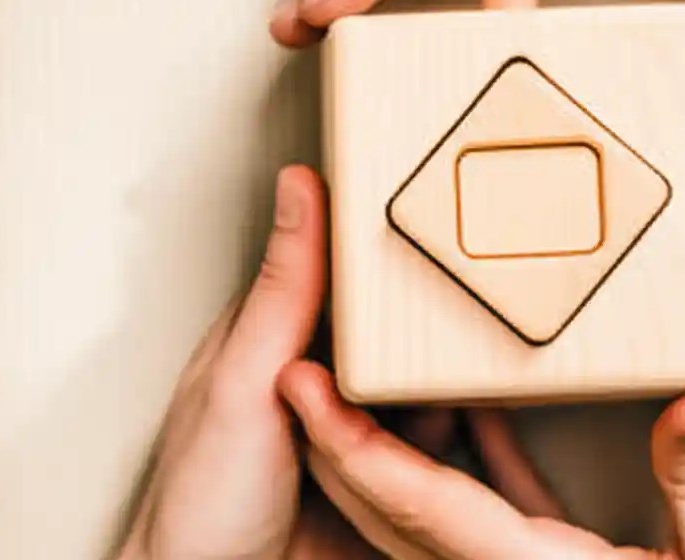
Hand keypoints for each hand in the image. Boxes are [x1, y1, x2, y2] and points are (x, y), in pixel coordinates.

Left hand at [115, 165, 565, 557]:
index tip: (427, 202)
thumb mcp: (247, 378)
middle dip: (427, 309)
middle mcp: (315, 380)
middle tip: (480, 279)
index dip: (378, 238)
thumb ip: (283, 289)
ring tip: (484, 343)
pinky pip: (428, 442)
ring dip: (445, 370)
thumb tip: (299, 187)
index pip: (335, 267)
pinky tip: (472, 411)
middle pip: (385, 325)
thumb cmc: (200, 498)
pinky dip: (454, 429)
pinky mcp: (378, 477)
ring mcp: (349, 431)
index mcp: (274, 338)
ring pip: (414, 380)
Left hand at [279, 363, 684, 557]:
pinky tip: (474, 410)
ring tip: (362, 380)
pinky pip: (487, 514)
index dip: (354, 448)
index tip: (302, 390)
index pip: (423, 507)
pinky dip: (469, 461)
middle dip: (341, 444)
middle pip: (401, 512)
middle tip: (302, 370)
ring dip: (391, 451)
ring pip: (431, 515)